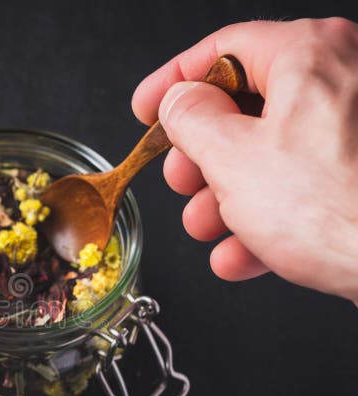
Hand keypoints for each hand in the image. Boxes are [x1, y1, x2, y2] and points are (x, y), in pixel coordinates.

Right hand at [132, 17, 357, 302]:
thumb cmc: (336, 208)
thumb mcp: (231, 157)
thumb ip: (190, 120)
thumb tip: (179, 102)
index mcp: (309, 54)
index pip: (223, 50)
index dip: (173, 83)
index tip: (147, 110)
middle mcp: (342, 78)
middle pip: (245, 106)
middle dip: (201, 157)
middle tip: (179, 182)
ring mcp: (356, 129)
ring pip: (271, 152)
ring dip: (225, 198)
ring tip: (206, 229)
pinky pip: (303, 185)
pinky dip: (265, 218)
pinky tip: (239, 256)